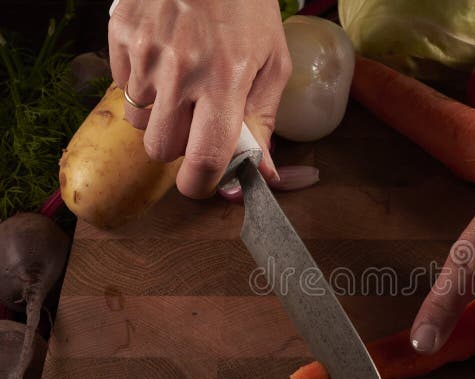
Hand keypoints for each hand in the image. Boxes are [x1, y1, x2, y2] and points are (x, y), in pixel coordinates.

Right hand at [108, 0, 291, 196]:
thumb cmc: (248, 8)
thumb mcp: (273, 63)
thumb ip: (264, 121)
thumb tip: (263, 172)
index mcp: (225, 82)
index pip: (203, 159)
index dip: (201, 184)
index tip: (205, 182)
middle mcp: (180, 72)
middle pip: (161, 150)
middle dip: (179, 148)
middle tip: (197, 125)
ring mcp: (144, 53)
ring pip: (139, 122)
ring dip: (161, 116)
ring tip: (183, 84)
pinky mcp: (120, 34)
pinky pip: (124, 87)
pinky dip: (143, 85)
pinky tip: (165, 59)